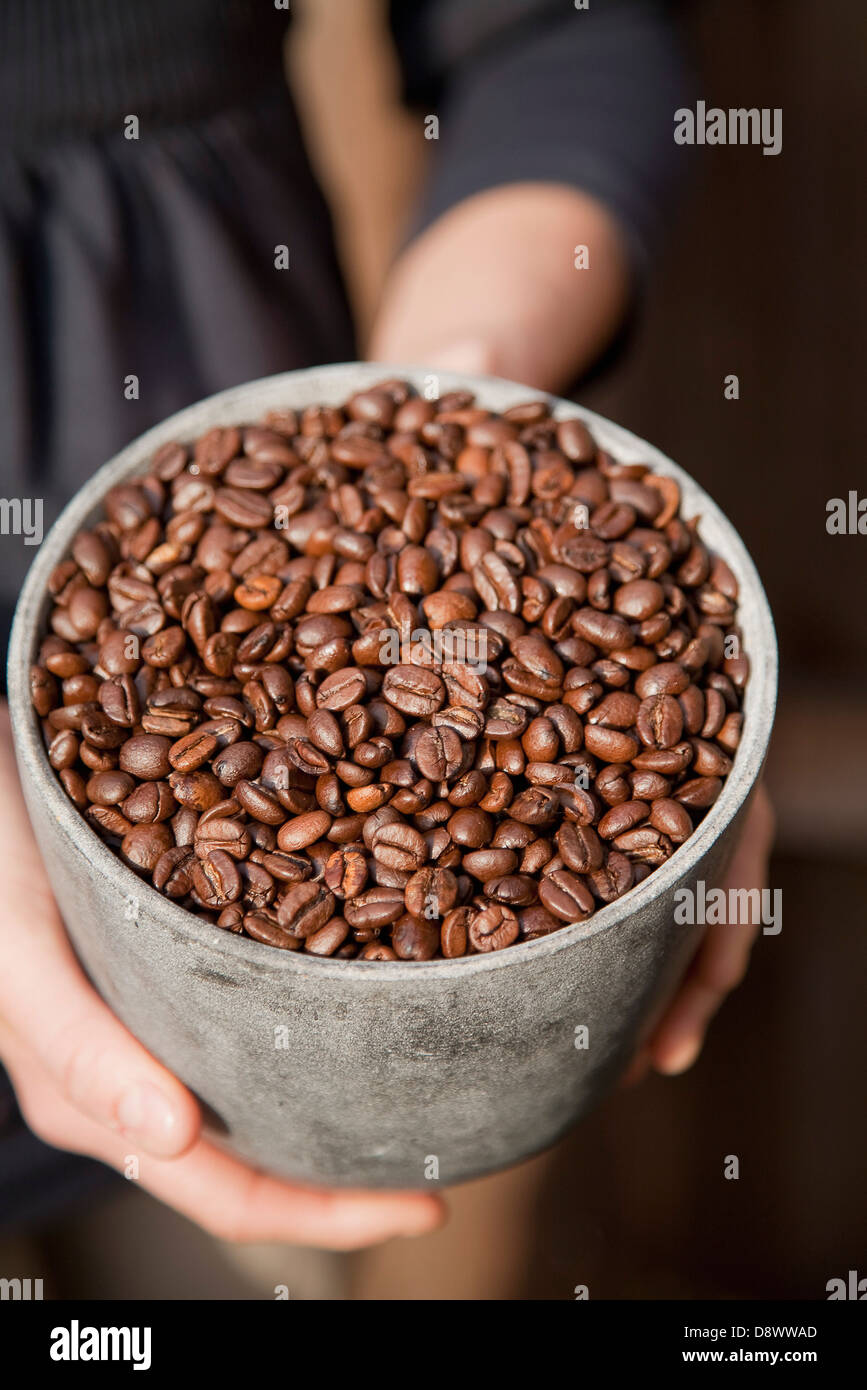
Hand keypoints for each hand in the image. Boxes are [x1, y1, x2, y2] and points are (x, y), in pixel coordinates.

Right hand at [0, 704, 442, 1247]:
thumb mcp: (25, 968)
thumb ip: (85, 1054)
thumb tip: (175, 1140)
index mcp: (102, 1104)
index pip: (231, 1192)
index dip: (328, 1212)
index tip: (428, 1202)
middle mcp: (137, 1074)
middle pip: (263, 1149)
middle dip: (355, 1162)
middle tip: (450, 1145)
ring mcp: (156, 1021)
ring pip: (263, 1082)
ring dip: (340, 1088)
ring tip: (420, 1070)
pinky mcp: (169, 964)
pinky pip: (253, 1010)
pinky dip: (313, 1014)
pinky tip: (364, 983)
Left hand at [370, 186, 773, 1078]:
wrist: (452, 443)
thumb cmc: (484, 425)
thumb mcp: (484, 401)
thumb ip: (481, 382)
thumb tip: (463, 355)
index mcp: (646, 637)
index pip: (711, 763)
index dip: (718, 865)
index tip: (717, 955)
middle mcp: (623, 703)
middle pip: (679, 848)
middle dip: (679, 951)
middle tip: (661, 1042)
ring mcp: (566, 743)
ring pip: (621, 872)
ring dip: (621, 964)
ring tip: (607, 1052)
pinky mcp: (499, 763)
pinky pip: (534, 860)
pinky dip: (546, 929)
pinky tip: (521, 992)